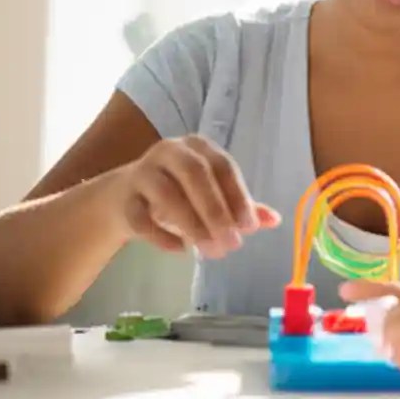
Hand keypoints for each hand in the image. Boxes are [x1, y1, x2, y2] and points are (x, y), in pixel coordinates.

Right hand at [115, 135, 280, 258]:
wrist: (126, 197)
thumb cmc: (180, 193)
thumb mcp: (213, 196)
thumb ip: (242, 206)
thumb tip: (275, 220)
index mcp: (199, 147)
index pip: (223, 166)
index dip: (238, 196)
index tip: (250, 227)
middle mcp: (170, 151)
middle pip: (195, 174)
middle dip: (216, 211)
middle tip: (231, 244)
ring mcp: (143, 171)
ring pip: (166, 193)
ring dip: (191, 224)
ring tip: (210, 251)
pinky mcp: (124, 196)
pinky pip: (139, 216)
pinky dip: (160, 234)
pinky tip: (180, 250)